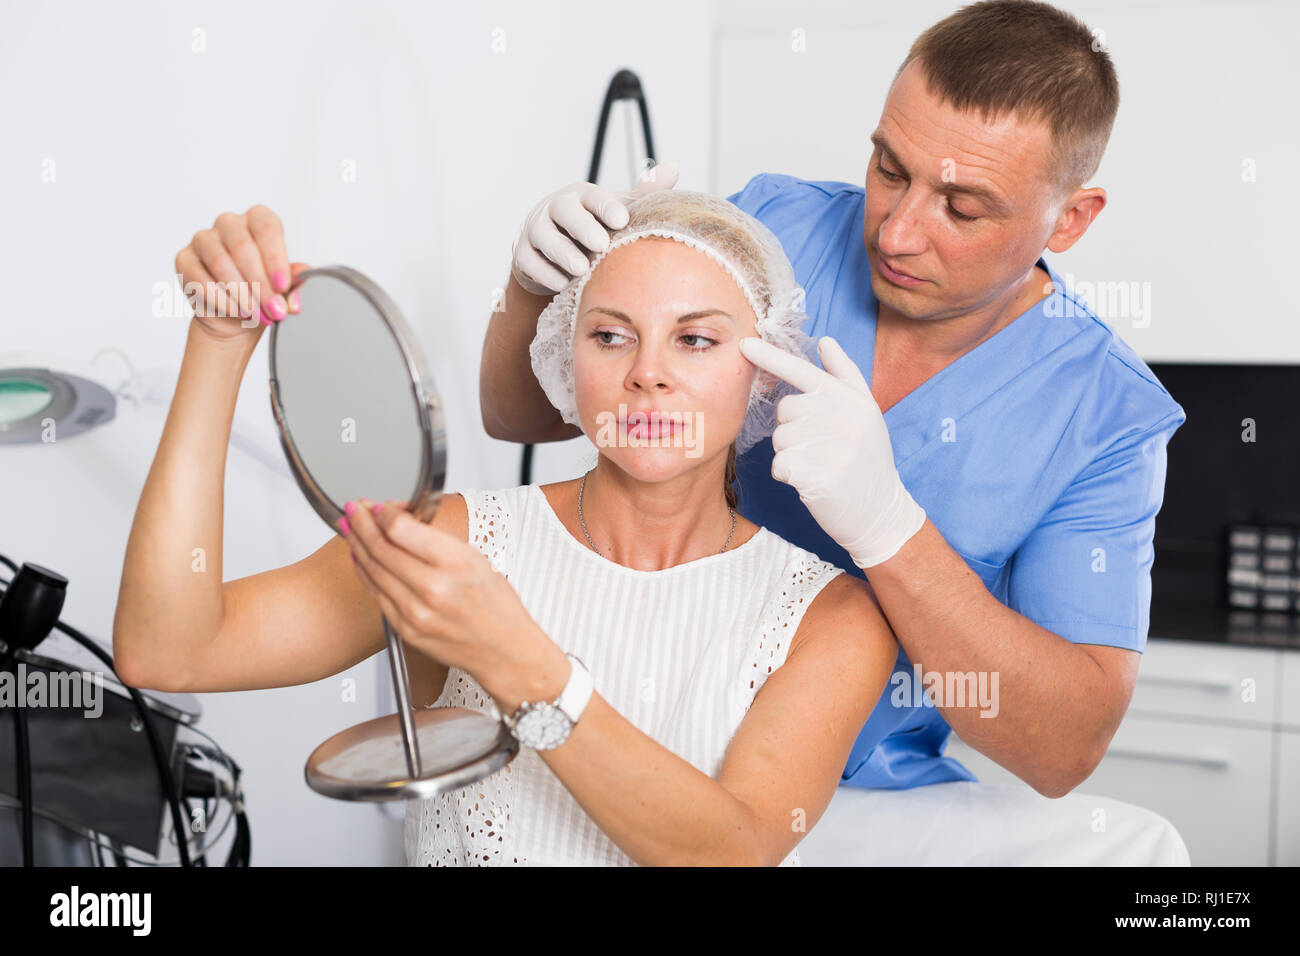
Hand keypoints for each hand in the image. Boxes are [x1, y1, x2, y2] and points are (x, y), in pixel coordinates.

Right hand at [175, 204, 309, 342]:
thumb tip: (304, 274)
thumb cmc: (264, 294)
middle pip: (242, 247)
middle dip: (260, 284)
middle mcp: (229, 224)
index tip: (283, 286)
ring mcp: (203, 239)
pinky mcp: (184, 259)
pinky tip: (236, 311)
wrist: (238, 318)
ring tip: (257, 314)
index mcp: (258, 220)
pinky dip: (221, 299)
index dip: (275, 258)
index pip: (267, 228)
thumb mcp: (284, 288)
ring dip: (241, 293)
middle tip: (274, 310)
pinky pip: (200, 278)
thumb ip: (294, 278)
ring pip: (220, 261)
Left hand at [342, 498, 556, 699]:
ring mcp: (415, 612)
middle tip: (353, 510)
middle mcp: (432, 588)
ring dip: (356, 546)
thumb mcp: (476, 559)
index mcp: (455, 563)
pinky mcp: (405, 629)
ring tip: (350, 529)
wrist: (504, 650)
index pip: (401, 529)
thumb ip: (435, 540)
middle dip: (361, 523)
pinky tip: (361, 560)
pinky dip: (365, 573)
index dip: (381, 513)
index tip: (376, 505)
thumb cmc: (496, 606)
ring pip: (372, 570)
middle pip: (380, 546)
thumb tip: (401, 520)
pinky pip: (376, 595)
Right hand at [510, 160, 680, 295]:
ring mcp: (535, 231)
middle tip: (600, 244)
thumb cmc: (591, 229)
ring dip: (563, 253)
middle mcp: (555, 208)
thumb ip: (643, 194)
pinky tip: (562, 285)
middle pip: (565, 212)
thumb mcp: (617, 211)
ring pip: (544, 237)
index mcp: (581, 196)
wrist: (552, 254)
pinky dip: (546, 274)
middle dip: (582, 227)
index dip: (606, 206)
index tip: (622, 219)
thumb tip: (673, 167)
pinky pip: (531, 263)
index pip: (593, 196)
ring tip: (581, 269)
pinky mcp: (522, 256)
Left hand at [738, 335, 926, 568]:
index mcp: (849, 397)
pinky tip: (813, 482)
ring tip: (821, 465)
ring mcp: (830, 444)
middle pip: (784, 409)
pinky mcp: (816, 473)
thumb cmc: (867, 459)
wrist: (880, 511)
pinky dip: (789, 476)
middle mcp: (840, 415)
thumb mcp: (865, 412)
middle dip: (794, 428)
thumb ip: (844, 374)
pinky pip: (779, 465)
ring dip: (791, 454)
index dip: (770, 356)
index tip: (744, 342)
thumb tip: (825, 341)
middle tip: (822, 447)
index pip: (802, 370)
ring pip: (779, 439)